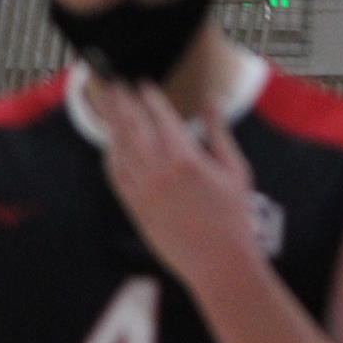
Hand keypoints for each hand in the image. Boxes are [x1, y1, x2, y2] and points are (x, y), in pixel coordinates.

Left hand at [89, 79, 258, 291]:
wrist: (218, 261)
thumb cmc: (234, 215)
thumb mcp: (236, 169)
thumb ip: (219, 133)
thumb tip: (212, 102)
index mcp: (186, 158)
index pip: (161, 118)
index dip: (150, 97)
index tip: (143, 81)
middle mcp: (159, 171)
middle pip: (134, 128)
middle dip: (124, 103)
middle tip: (116, 83)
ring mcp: (143, 191)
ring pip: (120, 149)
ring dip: (112, 124)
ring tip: (105, 104)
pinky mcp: (135, 208)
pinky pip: (116, 176)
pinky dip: (110, 156)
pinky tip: (108, 143)